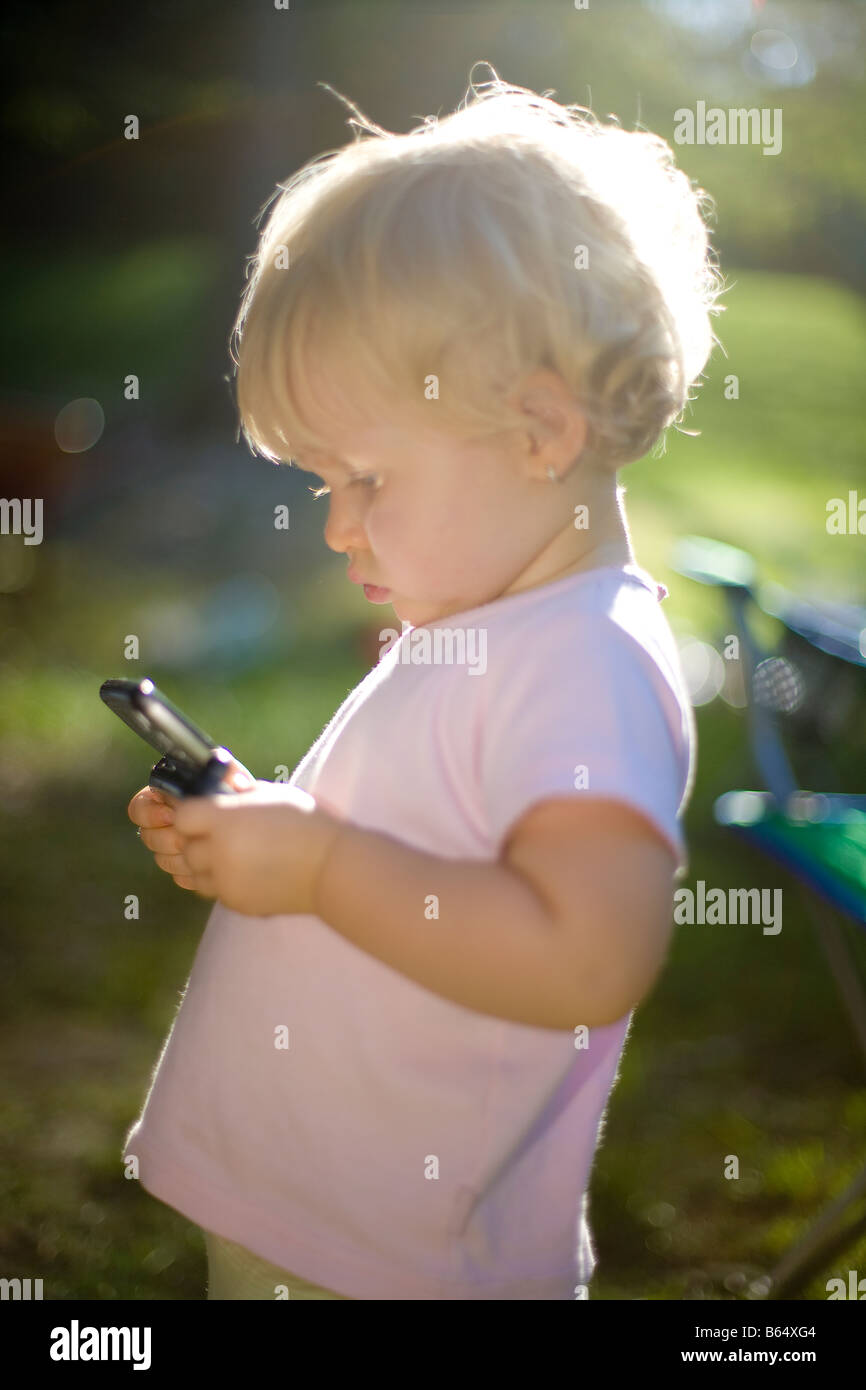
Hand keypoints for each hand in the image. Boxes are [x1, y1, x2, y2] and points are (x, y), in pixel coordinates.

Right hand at [128, 757, 256, 889]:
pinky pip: (179, 876)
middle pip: (147, 836)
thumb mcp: (235, 778)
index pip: (139, 807)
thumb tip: (222, 769)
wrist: (255, 827)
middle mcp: (165, 823)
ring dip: (181, 855)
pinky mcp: (186, 870)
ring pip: (161, 858)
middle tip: (187, 835)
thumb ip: (226, 771)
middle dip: (168, 837)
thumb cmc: (241, 798)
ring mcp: (172, 849)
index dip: (151, 814)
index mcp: (168, 798)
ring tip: (203, 846)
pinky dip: (192, 872)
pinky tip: (209, 863)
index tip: (170, 815)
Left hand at [170, 780, 342, 916]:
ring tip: (226, 856)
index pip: (182, 817)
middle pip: (185, 847)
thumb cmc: (308, 824)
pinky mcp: (235, 902)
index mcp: (226, 819)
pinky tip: (240, 872)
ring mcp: (225, 881)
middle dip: (196, 840)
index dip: (191, 814)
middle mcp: (218, 851)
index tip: (204, 814)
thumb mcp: (272, 795)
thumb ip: (239, 794)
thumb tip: (219, 789)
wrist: (332, 868)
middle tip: (217, 835)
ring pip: (192, 873)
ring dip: (203, 864)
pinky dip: (219, 881)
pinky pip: (213, 890)